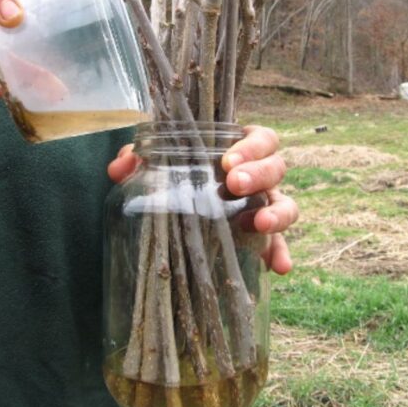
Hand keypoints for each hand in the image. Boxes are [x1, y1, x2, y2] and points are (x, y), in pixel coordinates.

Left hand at [108, 125, 297, 274]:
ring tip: (261, 224)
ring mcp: (264, 206)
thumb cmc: (177, 175)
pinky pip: (279, 244)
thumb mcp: (157, 165)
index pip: (261, 139)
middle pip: (276, 168)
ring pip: (286, 204)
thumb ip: (138, 161)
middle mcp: (258, 177)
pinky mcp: (263, 236)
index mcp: (240, 150)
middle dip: (258, 175)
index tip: (228, 160)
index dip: (251, 147)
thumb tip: (121, 167)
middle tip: (234, 185)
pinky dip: (281, 253)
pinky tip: (279, 267)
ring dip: (278, 213)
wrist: (183, 206)